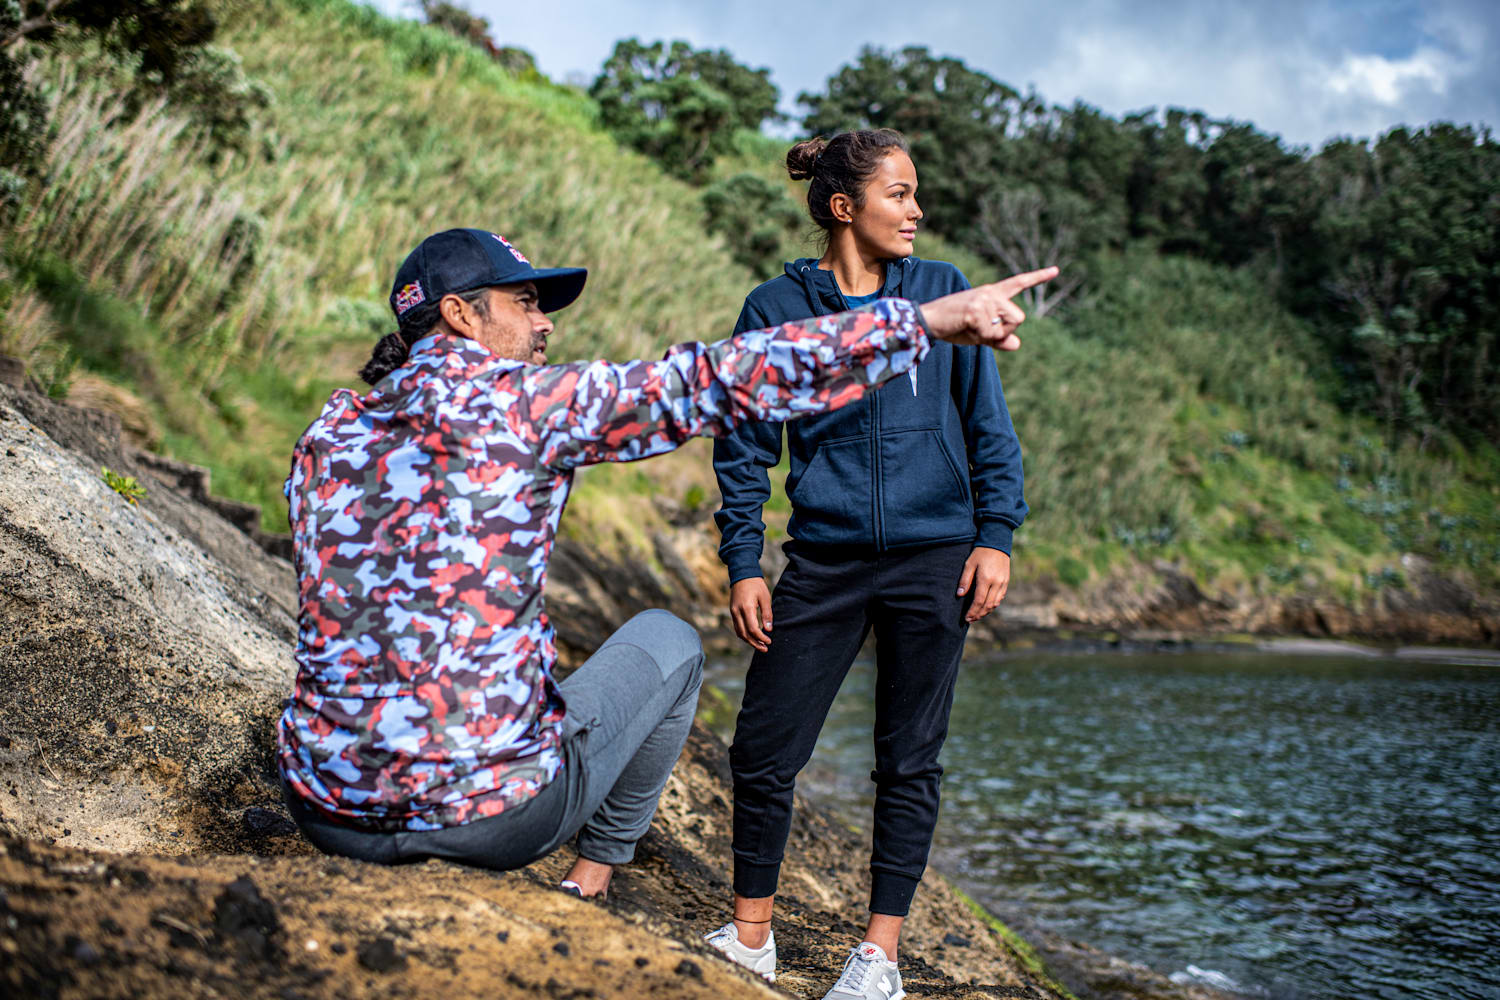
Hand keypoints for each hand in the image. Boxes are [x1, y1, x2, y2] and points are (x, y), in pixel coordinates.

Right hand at [729, 577, 772, 651]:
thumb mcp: (765, 598)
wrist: (742, 574)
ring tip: (759, 645)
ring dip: (749, 641)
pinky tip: (752, 637)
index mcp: (746, 608)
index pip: (752, 629)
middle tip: (765, 648)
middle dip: (755, 643)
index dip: (761, 638)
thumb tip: (769, 629)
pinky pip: (737, 627)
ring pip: (739, 632)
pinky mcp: (732, 612)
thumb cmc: (756, 585)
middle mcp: (737, 612)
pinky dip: (744, 634)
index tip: (769, 641)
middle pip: (744, 634)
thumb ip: (767, 614)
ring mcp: (733, 612)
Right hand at [922, 267, 1058, 348]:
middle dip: (1003, 331)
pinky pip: (990, 333)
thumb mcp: (980, 333)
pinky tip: (965, 327)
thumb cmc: (954, 326)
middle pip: (1019, 318)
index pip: (1019, 283)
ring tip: (970, 327)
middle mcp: (991, 293)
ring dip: (990, 335)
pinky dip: (979, 338)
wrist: (930, 321)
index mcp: (993, 295)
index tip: (1056, 270)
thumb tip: (1017, 344)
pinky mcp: (976, 309)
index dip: (1038, 277)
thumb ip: (999, 338)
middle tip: (980, 330)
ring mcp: (984, 299)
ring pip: (1006, 327)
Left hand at [956, 547, 1010, 622]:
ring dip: (986, 612)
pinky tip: (986, 607)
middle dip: (979, 614)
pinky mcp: (1006, 581)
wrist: (997, 543)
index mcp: (986, 578)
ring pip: (996, 603)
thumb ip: (965, 580)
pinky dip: (993, 605)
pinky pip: (1000, 597)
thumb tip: (960, 595)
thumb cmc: (980, 553)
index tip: (966, 618)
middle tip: (970, 620)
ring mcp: (1003, 583)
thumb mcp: (969, 564)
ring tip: (977, 616)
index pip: (979, 601)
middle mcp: (997, 582)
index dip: (973, 611)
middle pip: (988, 605)